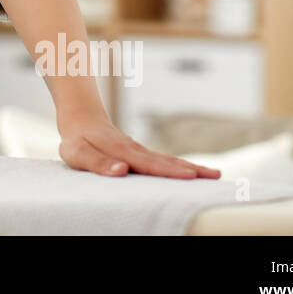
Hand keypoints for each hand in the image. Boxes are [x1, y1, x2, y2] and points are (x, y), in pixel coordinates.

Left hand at [57, 111, 220, 179]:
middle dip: (192, 169)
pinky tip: (194, 174)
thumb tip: (121, 172)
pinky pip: (164, 161)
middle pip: (167, 161)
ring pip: (169, 160)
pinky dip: (181, 167)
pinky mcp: (141, 154)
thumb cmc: (76, 139)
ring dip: (192, 167)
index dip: (169, 171)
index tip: (191, 176)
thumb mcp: (76, 153)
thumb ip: (97, 163)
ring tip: (215, 174)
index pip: (149, 164)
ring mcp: (141, 150)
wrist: (80, 117)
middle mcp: (135, 149)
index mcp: (121, 150)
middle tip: (216, 176)